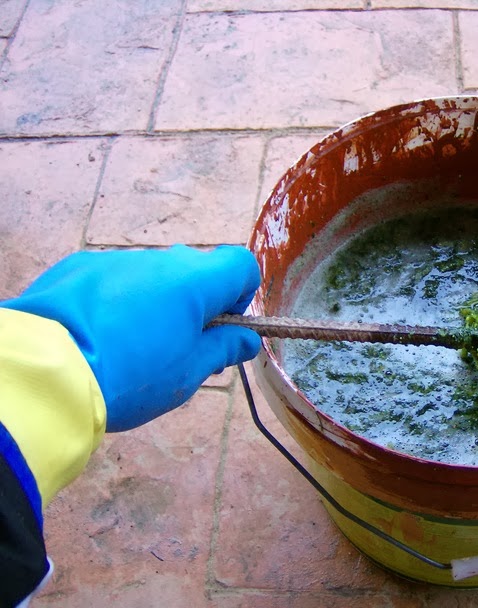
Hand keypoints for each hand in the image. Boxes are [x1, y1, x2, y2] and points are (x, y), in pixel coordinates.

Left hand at [1, 245, 260, 430]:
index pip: (241, 264)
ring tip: (131, 347)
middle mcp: (160, 260)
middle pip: (196, 270)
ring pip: (153, 276)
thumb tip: (246, 339)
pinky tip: (98, 336)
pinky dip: (118, 301)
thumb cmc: (132, 374)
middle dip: (197, 302)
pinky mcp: (79, 267)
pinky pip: (114, 279)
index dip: (241, 294)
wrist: (47, 371)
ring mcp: (116, 260)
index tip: (223, 327)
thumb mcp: (189, 372)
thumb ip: (224, 349)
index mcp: (195, 281)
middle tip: (181, 344)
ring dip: (156, 302)